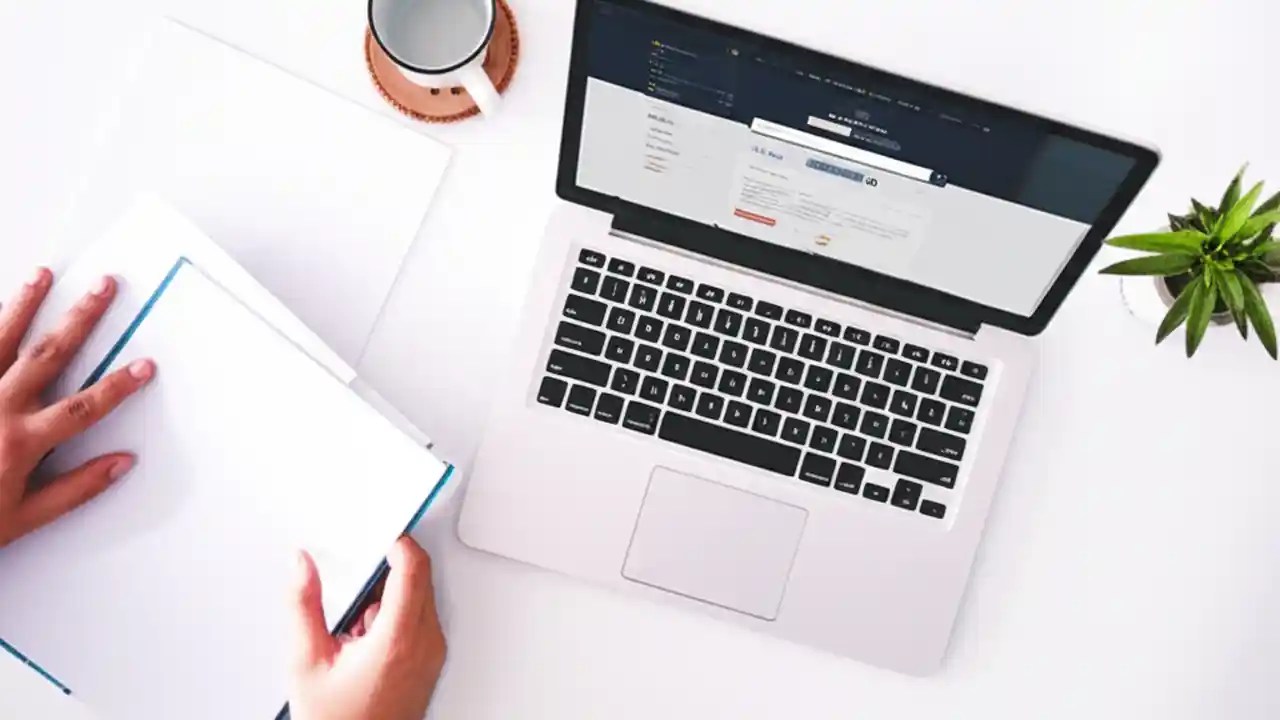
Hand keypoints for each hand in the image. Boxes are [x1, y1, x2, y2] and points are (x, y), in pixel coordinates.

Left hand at [0, 268, 154, 547]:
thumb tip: (120, 464)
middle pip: (48, 354)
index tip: (143, 366)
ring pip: (0, 340)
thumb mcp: (24, 517)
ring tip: (42, 277)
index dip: (118, 386)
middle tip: (102, 288)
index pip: (83, 407)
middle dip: (80, 318)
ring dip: (24, 305)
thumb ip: (76, 488)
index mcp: (21, 443)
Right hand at [289, 536, 446, 719]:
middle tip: (355, 577)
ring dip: (391, 594)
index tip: (380, 531)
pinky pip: (421, 619)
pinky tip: (366, 636)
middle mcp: (424, 644)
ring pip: (421, 597)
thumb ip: (304, 604)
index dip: (397, 541)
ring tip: (354, 623)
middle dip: (388, 568)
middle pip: (420, 578)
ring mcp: (432, 654)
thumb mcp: (307, 660)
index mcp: (397, 639)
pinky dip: (397, 614)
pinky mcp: (431, 661)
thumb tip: (303, 564)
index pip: (412, 567)